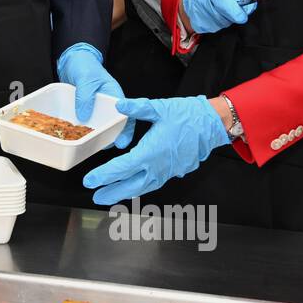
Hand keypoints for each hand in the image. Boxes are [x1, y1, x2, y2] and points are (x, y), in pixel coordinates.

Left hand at [56, 43, 133, 147]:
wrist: (71, 61)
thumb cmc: (84, 65)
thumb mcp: (85, 78)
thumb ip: (85, 96)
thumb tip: (83, 116)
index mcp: (115, 96)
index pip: (126, 116)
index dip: (126, 131)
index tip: (121, 142)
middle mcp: (108, 106)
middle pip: (113, 126)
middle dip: (109, 138)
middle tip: (101, 147)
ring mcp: (97, 110)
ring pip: (99, 128)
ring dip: (95, 137)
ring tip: (89, 147)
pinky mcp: (86, 112)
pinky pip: (86, 125)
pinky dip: (82, 132)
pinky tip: (76, 138)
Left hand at [82, 95, 230, 203]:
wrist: (213, 125)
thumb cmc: (188, 115)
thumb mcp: (160, 108)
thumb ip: (137, 108)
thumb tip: (119, 105)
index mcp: (152, 151)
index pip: (122, 168)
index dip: (104, 176)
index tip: (90, 181)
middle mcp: (159, 166)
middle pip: (130, 185)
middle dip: (111, 192)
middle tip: (96, 196)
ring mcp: (168, 171)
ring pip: (143, 188)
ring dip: (125, 193)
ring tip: (110, 196)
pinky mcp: (175, 171)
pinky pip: (154, 184)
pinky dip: (140, 188)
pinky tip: (133, 187)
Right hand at [180, 0, 257, 35]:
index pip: (233, 10)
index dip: (242, 11)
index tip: (247, 9)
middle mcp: (211, 8)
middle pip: (234, 16)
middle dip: (237, 9)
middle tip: (235, 0)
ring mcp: (208, 20)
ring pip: (228, 22)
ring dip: (229, 15)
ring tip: (224, 4)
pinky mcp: (206, 28)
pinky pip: (221, 27)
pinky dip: (222, 21)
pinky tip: (218, 12)